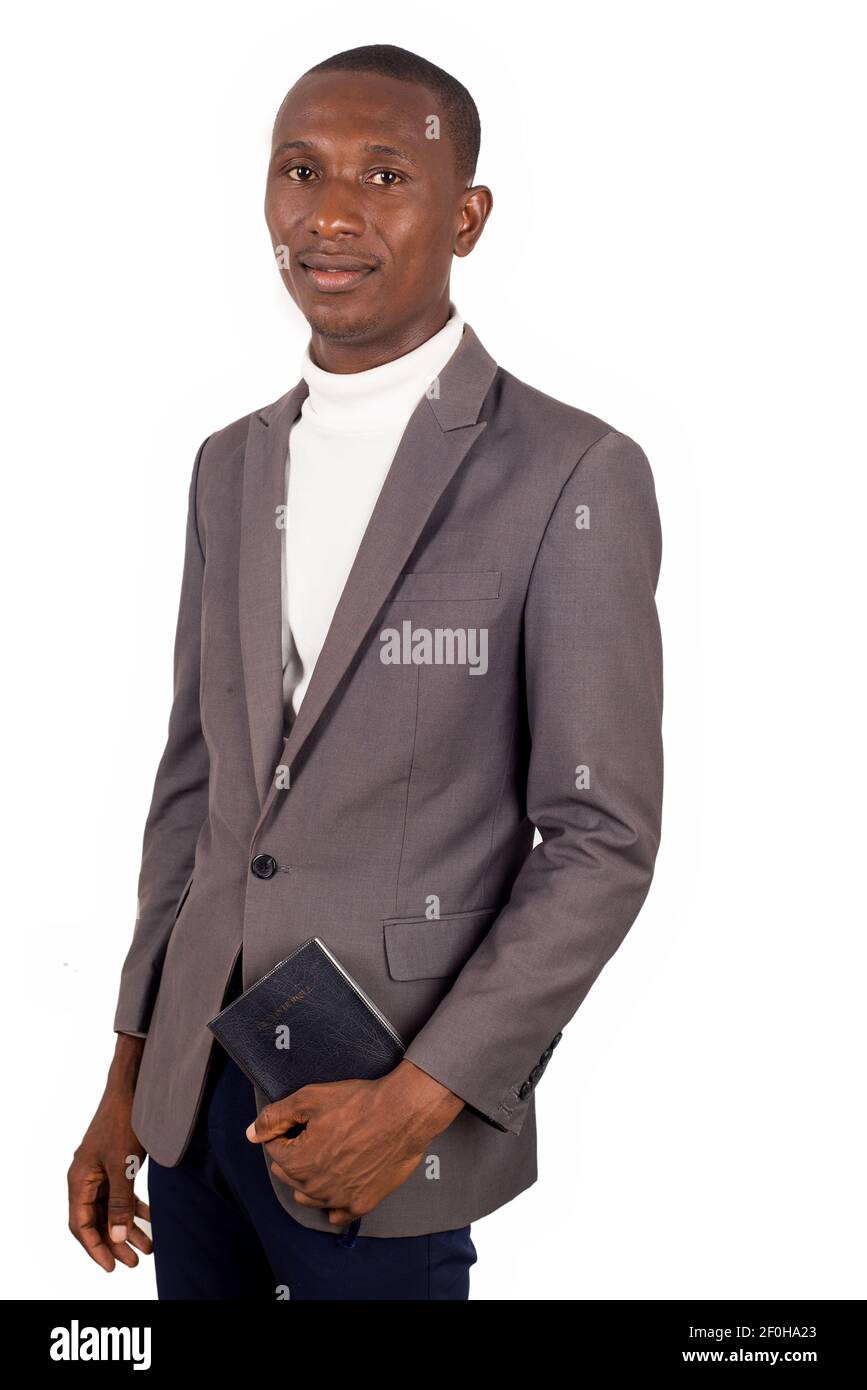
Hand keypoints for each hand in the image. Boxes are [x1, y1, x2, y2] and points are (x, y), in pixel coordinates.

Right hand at [67, 1034, 152, 1271]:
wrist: (132, 1087)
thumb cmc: (123, 1122)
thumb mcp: (124, 1165)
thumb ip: (120, 1203)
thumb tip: (117, 1239)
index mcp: (79, 1180)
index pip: (80, 1225)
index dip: (95, 1248)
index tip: (112, 1267)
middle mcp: (86, 1178)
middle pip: (97, 1220)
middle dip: (116, 1242)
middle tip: (135, 1262)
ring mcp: (100, 1170)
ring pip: (112, 1209)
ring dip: (128, 1228)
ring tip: (149, 1248)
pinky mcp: (116, 1163)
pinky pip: (122, 1193)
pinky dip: (135, 1208)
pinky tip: (152, 1220)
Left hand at [246, 1060, 464, 1225]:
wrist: (403, 1113)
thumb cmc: (358, 1103)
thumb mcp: (309, 1098)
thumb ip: (275, 1117)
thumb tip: (251, 1134)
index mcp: (297, 1161)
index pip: (274, 1149)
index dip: (286, 1131)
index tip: (305, 1120)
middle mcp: (314, 1187)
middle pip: (288, 1174)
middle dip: (295, 1154)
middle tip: (318, 1132)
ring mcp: (338, 1199)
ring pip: (308, 1196)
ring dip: (310, 1178)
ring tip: (329, 1154)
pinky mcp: (361, 1204)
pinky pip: (336, 1213)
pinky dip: (334, 1201)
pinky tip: (340, 1182)